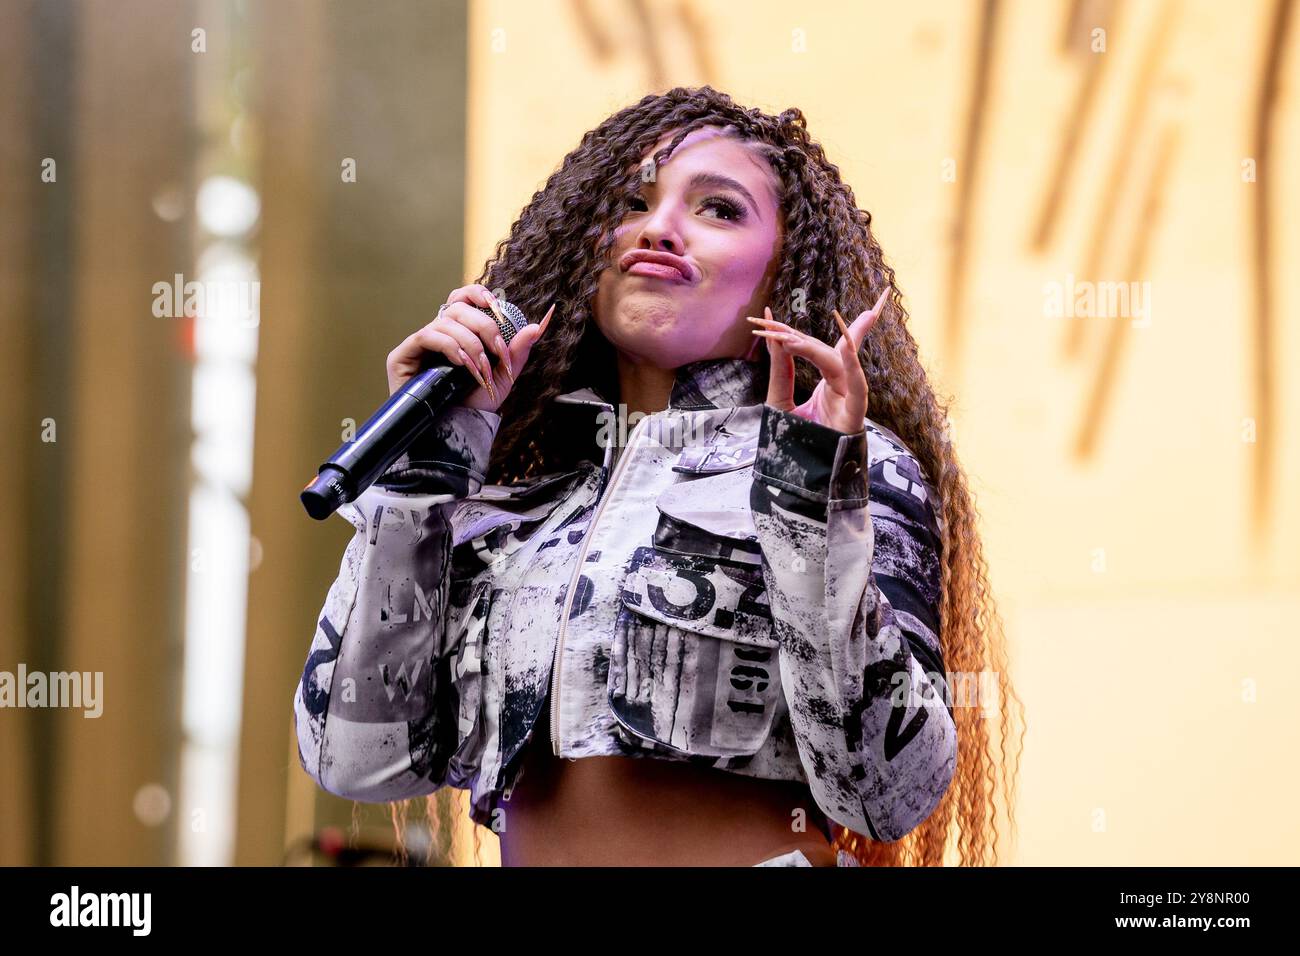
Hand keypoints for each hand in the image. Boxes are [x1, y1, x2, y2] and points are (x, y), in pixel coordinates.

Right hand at [386, 283, 554, 412]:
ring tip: (480, 370)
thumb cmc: (474, 404)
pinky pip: (427, 336)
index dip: (477, 294)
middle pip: (459, 308)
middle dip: (485, 328)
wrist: (455, 430)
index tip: (496, 306)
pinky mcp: (402, 355)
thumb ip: (516, 351)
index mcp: (459, 332)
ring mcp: (420, 343)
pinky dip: (449, 346)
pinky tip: (461, 363)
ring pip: (446, 322)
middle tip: (498, 353)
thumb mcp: (502, 376)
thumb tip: (537, 326)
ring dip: (470, 344)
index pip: (463, 298)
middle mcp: (438, 333)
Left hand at [748, 288, 886, 434]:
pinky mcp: (856, 414)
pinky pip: (858, 387)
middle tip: (770, 320)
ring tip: (804, 329)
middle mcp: (843, 386)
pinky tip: (845, 345)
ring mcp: (851, 398)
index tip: (770, 311)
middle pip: (830, 349)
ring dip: (820, 345)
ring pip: (840, 362)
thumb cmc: (798, 445)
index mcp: (830, 383)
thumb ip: (781, 373)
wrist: (806, 481)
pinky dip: (852, 366)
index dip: (795, 329)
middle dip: (804, 332)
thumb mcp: (781, 404)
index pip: (821, 347)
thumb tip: (776, 339)